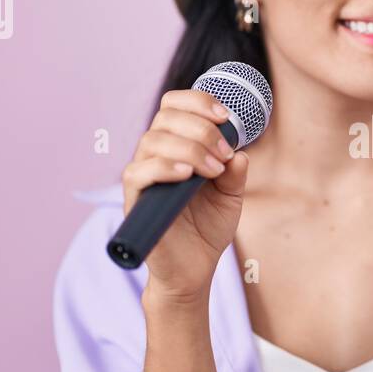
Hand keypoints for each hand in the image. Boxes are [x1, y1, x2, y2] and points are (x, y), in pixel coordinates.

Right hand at [122, 89, 250, 300]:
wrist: (193, 270)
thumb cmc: (207, 229)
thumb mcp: (231, 196)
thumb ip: (235, 173)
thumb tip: (239, 152)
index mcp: (176, 147)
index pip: (175, 105)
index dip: (198, 101)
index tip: (226, 116)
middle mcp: (155, 156)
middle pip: (166, 118)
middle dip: (201, 128)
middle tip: (224, 153)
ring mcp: (143, 177)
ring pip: (153, 141)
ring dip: (190, 148)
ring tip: (213, 171)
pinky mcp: (134, 200)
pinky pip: (138, 172)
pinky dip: (163, 167)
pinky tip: (187, 175)